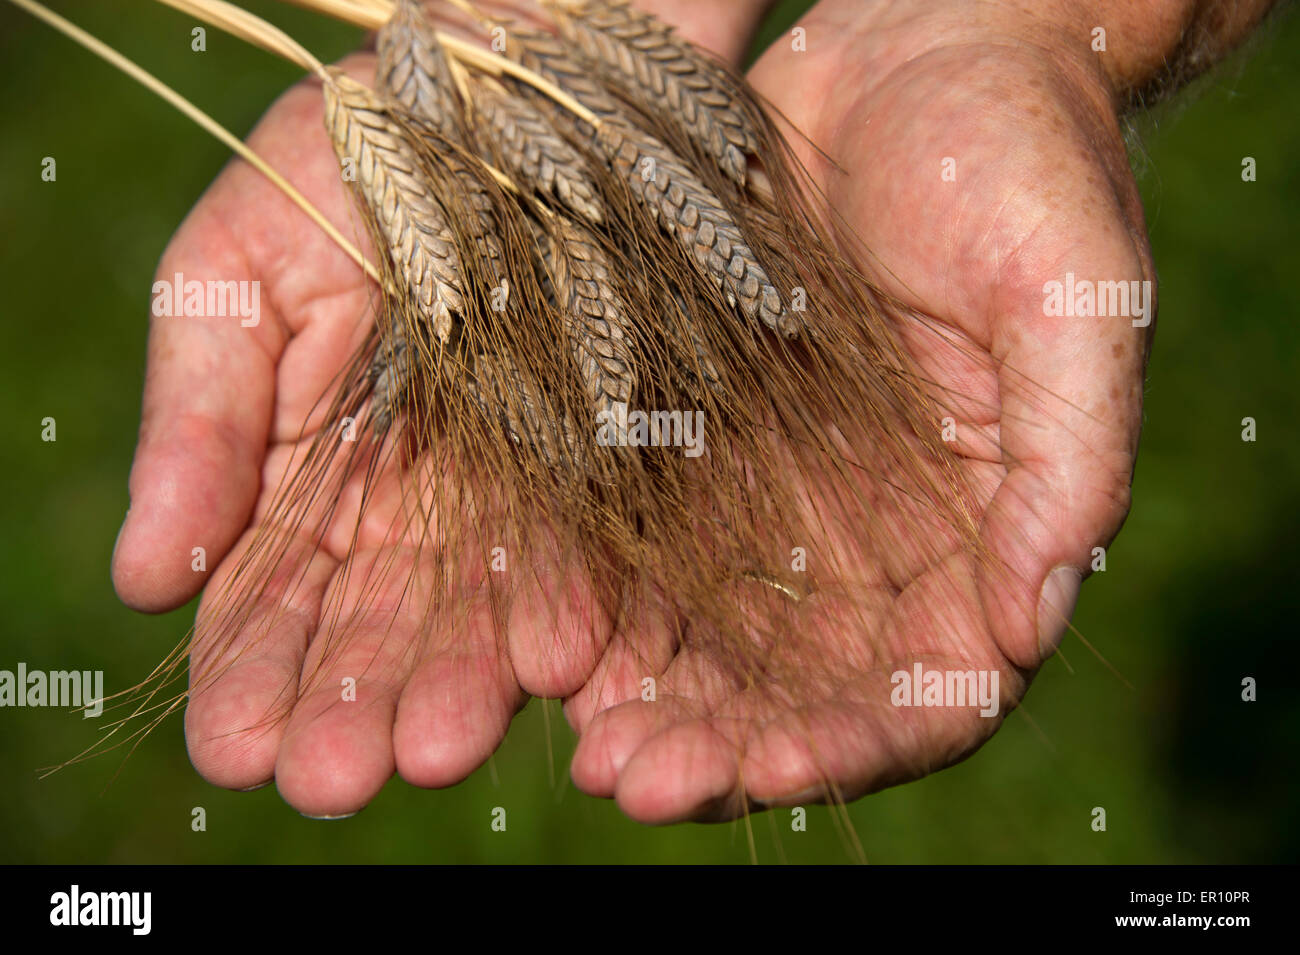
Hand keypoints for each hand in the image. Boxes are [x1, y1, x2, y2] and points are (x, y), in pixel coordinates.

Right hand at [109, 0, 776, 817]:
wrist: (530, 69)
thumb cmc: (370, 149)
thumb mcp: (244, 265)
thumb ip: (201, 415)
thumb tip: (142, 580)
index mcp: (320, 462)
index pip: (275, 590)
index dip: (253, 669)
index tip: (235, 746)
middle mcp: (425, 494)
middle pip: (384, 622)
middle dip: (356, 703)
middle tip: (334, 782)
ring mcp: (526, 483)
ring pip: (489, 605)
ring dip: (460, 683)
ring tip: (432, 750)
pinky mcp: (619, 457)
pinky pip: (599, 543)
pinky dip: (576, 601)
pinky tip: (554, 662)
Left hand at [562, 0, 1155, 821]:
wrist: (918, 56)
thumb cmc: (1023, 165)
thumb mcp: (1071, 299)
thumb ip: (1068, 461)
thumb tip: (1036, 621)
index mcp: (977, 531)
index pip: (927, 689)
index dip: (853, 746)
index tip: (773, 769)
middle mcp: (872, 536)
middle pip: (796, 688)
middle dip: (721, 746)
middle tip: (631, 778)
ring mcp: (779, 492)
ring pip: (708, 637)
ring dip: (647, 699)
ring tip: (578, 741)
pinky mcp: (698, 433)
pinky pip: (642, 538)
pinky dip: (599, 601)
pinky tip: (545, 638)